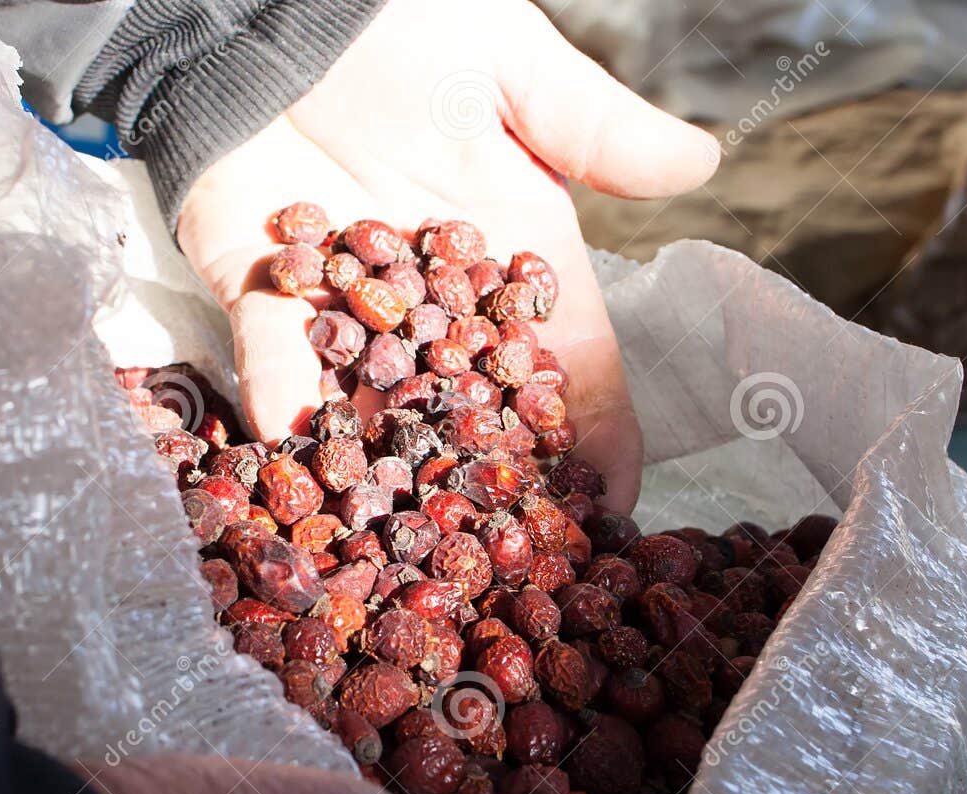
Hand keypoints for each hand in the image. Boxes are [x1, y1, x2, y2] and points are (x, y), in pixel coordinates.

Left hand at [176, 0, 718, 511]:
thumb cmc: (404, 22)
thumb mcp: (513, 69)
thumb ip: (597, 129)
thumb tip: (705, 165)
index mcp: (512, 258)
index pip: (572, 366)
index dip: (598, 437)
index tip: (618, 507)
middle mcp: (437, 302)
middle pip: (484, 410)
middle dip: (506, 485)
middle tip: (525, 567)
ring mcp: (349, 306)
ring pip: (386, 405)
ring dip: (402, 472)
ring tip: (418, 549)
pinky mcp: (260, 289)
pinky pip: (272, 354)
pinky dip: (283, 397)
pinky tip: (294, 448)